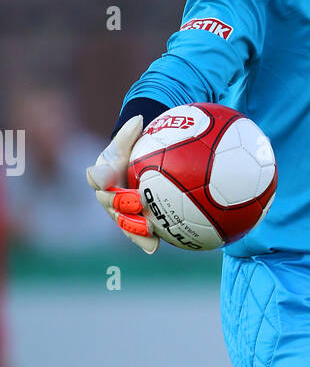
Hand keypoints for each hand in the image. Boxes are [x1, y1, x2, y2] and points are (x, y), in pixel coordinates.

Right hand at [86, 115, 159, 253]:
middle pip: (110, 203)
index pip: (97, 176)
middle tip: (138, 203)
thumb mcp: (130, 140)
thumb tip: (139, 119)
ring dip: (133, 229)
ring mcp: (118, 213)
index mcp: (103, 175)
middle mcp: (106, 196)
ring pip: (122, 223)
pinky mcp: (131, 225)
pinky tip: (154, 247)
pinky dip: (144, 241)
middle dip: (121, 205)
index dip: (100, 177)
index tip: (105, 178)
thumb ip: (130, 133)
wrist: (137, 169)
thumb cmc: (132, 152)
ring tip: (148, 233)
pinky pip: (136, 234)